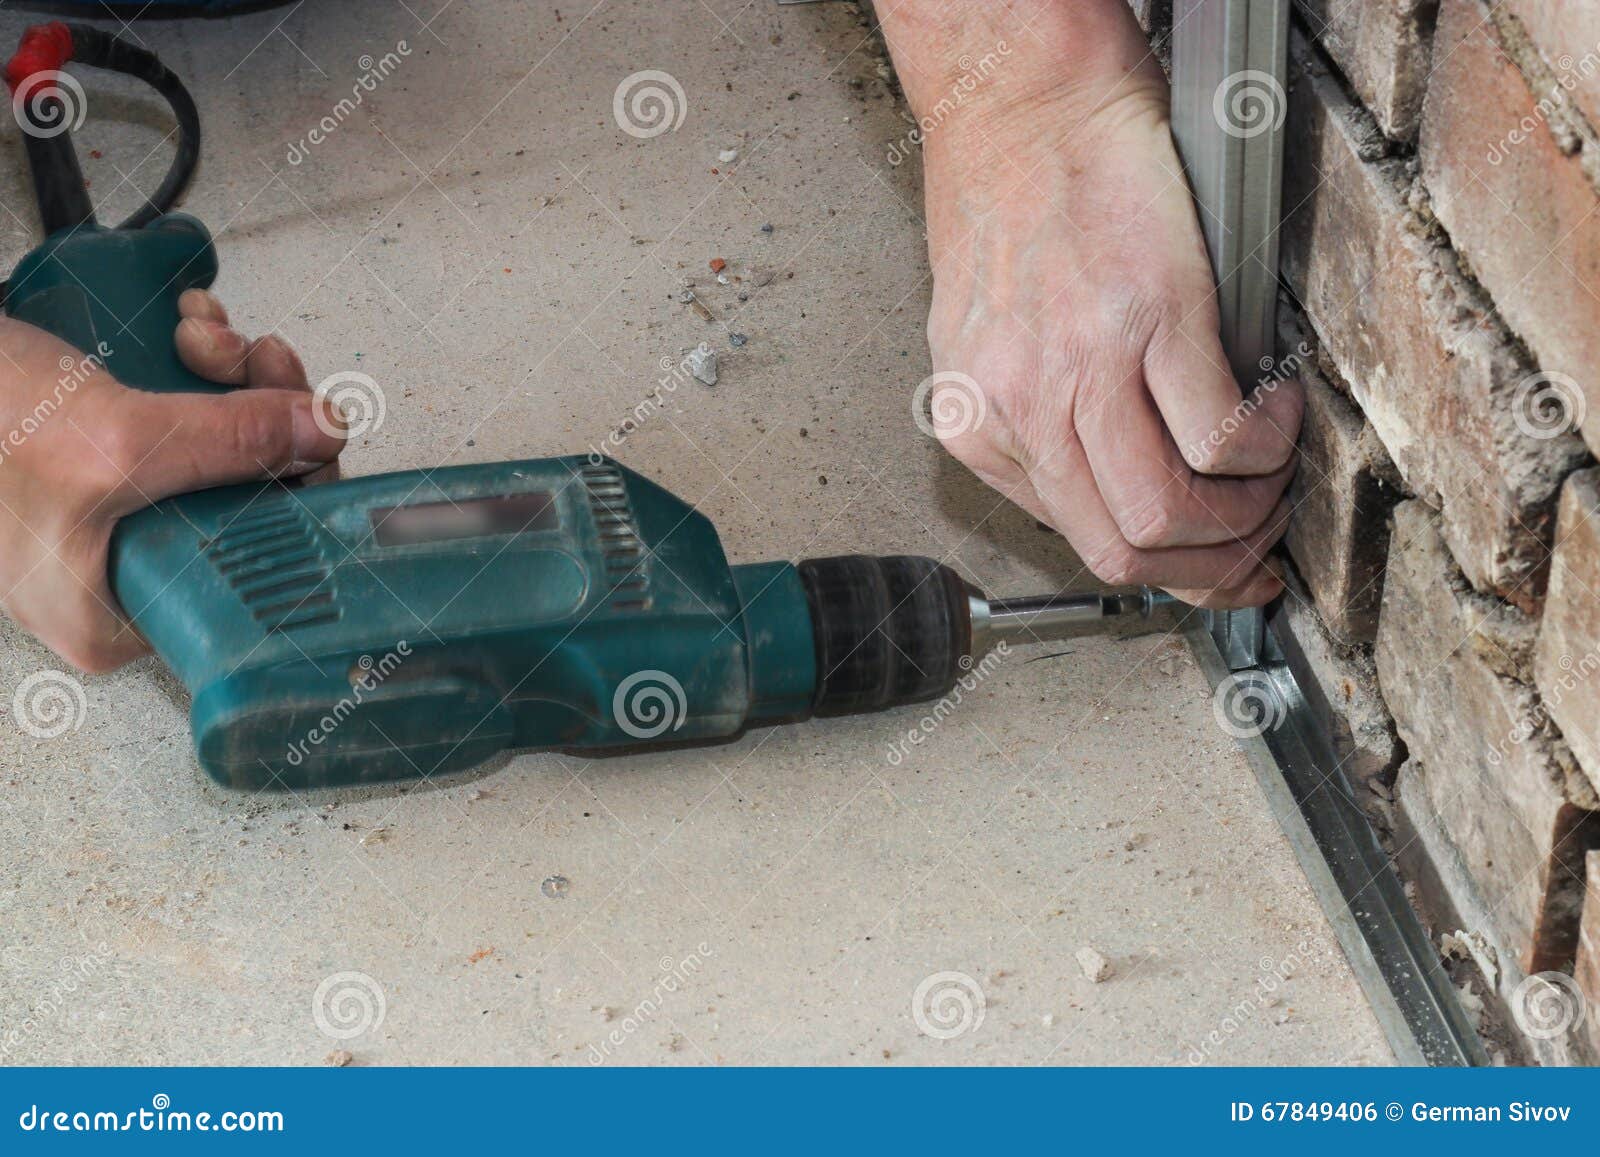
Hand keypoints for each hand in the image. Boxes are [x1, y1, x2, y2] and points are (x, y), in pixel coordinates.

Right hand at [0, 290, 344, 671]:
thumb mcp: (114, 440)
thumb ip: (229, 444)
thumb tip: (325, 433)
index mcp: (119, 618)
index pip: (257, 573)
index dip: (302, 494)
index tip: (314, 427)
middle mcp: (121, 578)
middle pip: (254, 500)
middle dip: (267, 416)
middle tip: (257, 359)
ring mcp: (116, 519)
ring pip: (228, 450)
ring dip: (237, 378)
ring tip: (207, 336)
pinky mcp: (110, 466)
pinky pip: (188, 420)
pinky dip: (200, 369)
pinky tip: (191, 329)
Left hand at [885, 2, 1301, 606]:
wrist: (1023, 110)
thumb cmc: (1009, 208)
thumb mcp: (985, 342)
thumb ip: (1034, 422)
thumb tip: (1115, 487)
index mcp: (977, 423)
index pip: (1076, 539)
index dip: (1160, 566)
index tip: (1211, 561)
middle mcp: (1020, 408)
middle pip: (1122, 549)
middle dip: (1207, 570)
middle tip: (1258, 546)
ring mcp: (1080, 369)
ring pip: (1169, 514)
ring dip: (1245, 518)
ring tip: (1273, 478)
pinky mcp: (1150, 319)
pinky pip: (1219, 437)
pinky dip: (1266, 448)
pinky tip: (1276, 414)